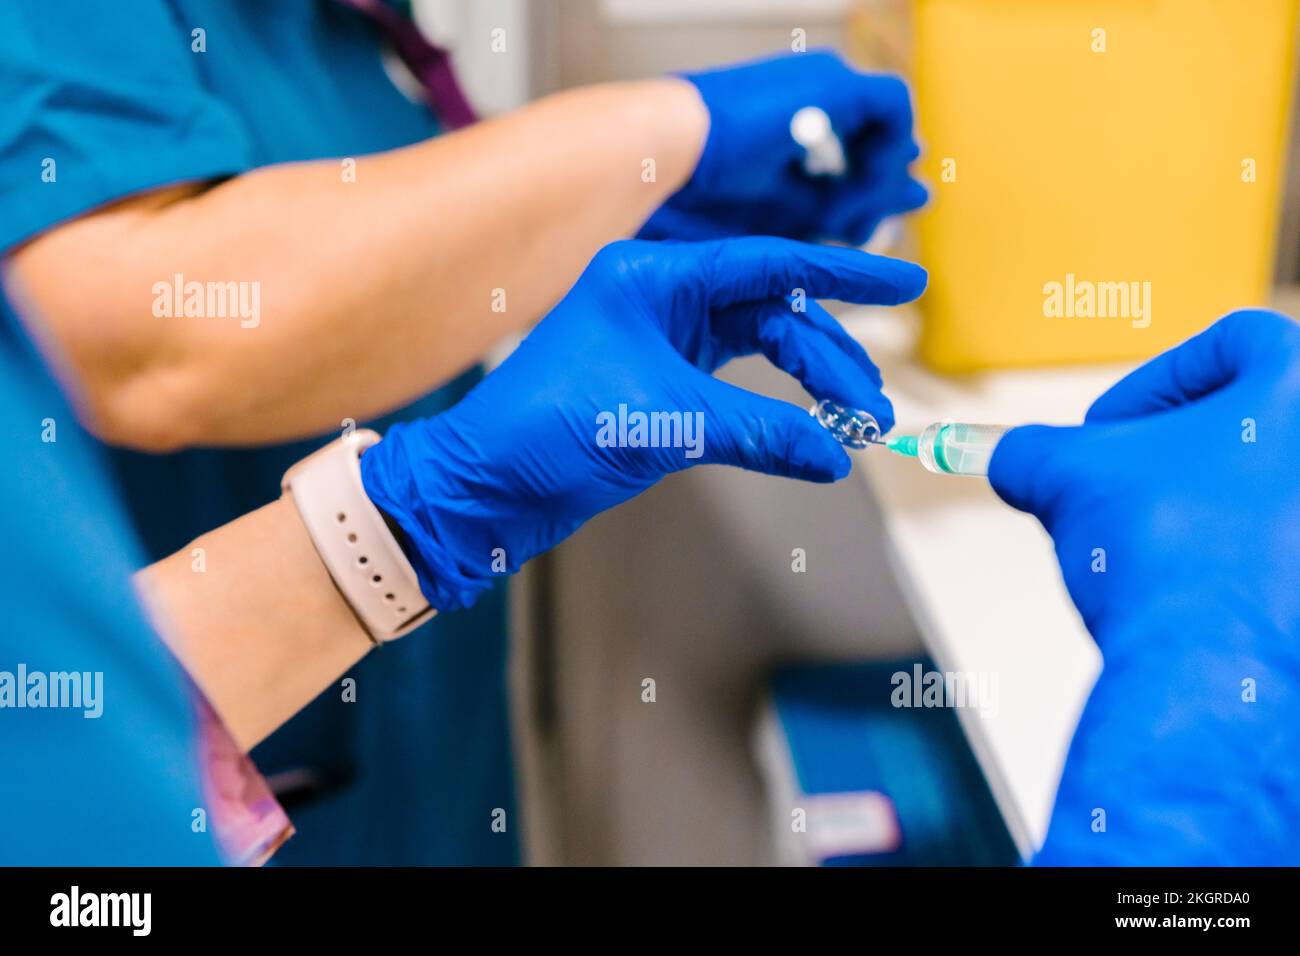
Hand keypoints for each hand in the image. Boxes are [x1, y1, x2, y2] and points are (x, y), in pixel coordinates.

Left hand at [362, 237, 925, 611]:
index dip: (843, 272)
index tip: (904, 281)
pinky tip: (808, 432)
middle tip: (870, 403)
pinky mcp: (661, 386)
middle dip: (829, 354)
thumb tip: (834, 453)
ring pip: (760, 347)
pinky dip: (775, 410)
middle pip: (773, 310)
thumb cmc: (540, 432)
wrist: (482, 487)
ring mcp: (661, 342)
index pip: (768, 265)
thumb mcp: (659, 423)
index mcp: (652, 277)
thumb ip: (757, 433)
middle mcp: (660, 299)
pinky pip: (738, 386)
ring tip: (854, 420)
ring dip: (808, 381)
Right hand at [639, 51, 927, 243]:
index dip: (871, 190)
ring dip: (878, 182)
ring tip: (846, 217)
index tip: (858, 229)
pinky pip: (894, 111)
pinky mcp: (837, 83)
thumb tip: (865, 228)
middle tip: (875, 224)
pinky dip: (884, 153)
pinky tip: (855, 183)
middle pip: (882, 139)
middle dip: (886, 190)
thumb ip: (825, 212)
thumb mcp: (782, 205)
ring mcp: (830, 81)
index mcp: (803, 113)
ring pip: (892, 129)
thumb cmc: (707, 179)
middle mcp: (822, 91)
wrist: (676, 148)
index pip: (860, 148)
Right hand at [989, 310, 1299, 863]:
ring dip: (1197, 510)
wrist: (1209, 671)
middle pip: (1249, 424)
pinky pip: (1275, 557)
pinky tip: (1180, 595)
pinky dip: (1226, 566)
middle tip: (1120, 490)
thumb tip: (1010, 458)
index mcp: (1296, 392)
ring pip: (1262, 494)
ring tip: (1144, 549)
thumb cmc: (1167, 555)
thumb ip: (1030, 451)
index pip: (1239, 341)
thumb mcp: (1066, 477)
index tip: (1113, 431)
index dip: (1159, 379)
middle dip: (1171, 455)